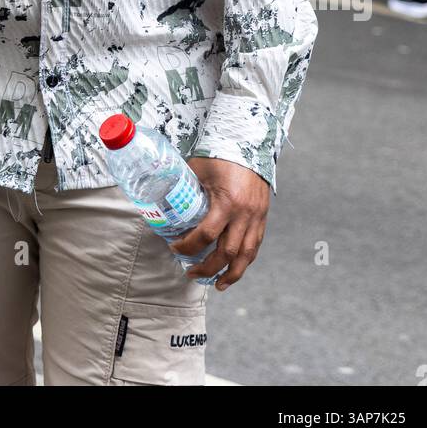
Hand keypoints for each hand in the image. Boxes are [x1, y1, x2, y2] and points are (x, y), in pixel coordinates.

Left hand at [169, 157, 270, 290]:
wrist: (249, 142)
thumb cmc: (220, 154)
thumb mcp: (198, 169)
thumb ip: (186, 188)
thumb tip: (163, 201)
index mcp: (226, 202)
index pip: (205, 235)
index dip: (188, 246)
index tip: (174, 247)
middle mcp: (244, 213)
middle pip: (227, 252)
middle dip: (208, 268)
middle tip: (191, 273)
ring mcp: (256, 217)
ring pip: (247, 255)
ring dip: (232, 273)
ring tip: (218, 284)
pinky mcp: (263, 217)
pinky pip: (255, 245)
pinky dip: (245, 260)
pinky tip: (235, 269)